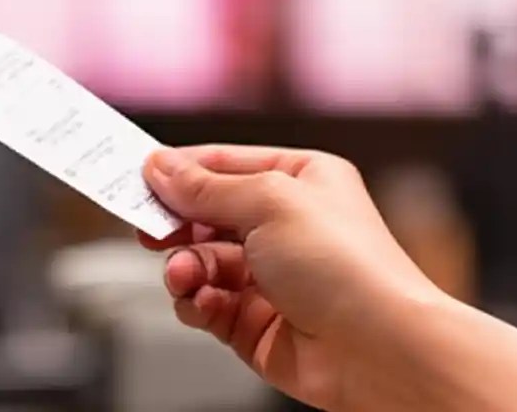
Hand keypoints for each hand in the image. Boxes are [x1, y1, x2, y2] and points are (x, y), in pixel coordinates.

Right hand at [139, 145, 442, 410]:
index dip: (178, 171)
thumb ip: (204, 187)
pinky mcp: (256, 322)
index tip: (135, 177)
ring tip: (183, 276)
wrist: (382, 351)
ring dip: (183, 268)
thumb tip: (159, 166)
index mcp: (299, 181)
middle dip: (174, 224)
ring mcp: (270, 276)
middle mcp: (285, 226)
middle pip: (204, 214)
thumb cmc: (348, 267)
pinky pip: (206, 304)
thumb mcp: (268, 202)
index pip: (223, 165)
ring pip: (199, 262)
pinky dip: (196, 303)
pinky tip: (203, 303)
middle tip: (148, 230)